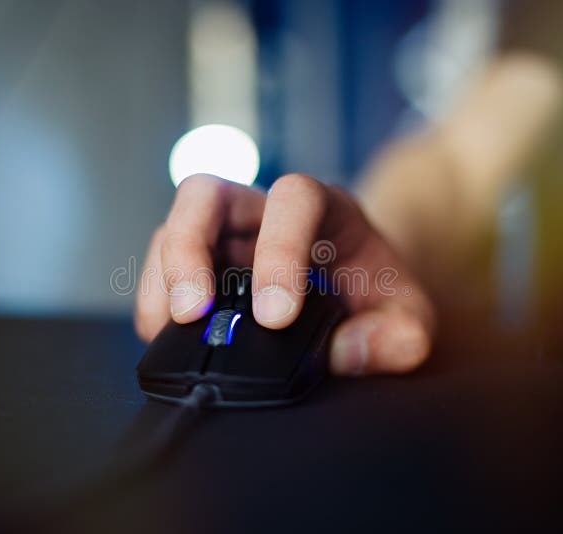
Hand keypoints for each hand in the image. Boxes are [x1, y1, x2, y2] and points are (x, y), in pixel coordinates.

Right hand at [135, 173, 434, 374]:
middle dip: (189, 248)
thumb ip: (400, 335)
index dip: (278, 250)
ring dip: (161, 277)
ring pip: (172, 226)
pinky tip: (163, 335)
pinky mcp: (200, 264)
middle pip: (206, 193)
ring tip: (165, 330)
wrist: (356, 292)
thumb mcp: (407, 315)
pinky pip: (161, 267)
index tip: (275, 317)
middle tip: (191, 312)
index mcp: (323, 207)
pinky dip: (154, 299)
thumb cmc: (376, 293)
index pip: (293, 199)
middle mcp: (263, 210)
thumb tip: (349, 351)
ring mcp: (225, 234)